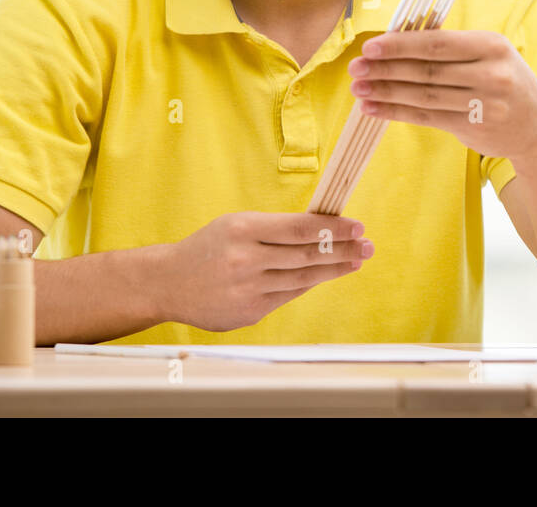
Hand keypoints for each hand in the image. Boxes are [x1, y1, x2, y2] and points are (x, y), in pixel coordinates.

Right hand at [159, 212, 373, 331]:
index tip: (357, 226)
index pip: (299, 228)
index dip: (332, 228)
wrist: (168, 282)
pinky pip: (287, 296)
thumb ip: (274, 228)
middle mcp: (245, 259)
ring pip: (302, 279)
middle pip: (306, 256)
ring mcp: (247, 289)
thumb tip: (321, 229)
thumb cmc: (208, 247)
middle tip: (368, 245)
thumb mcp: (235, 225)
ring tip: (355, 261)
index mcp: (242, 229)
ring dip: (333, 270)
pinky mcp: (249, 312)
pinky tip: (323, 277)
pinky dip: (307, 285)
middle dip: (343, 250)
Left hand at [348, 29, 536, 160]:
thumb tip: (395, 39)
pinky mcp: (473, 128)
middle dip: (386, 68)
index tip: (370, 46)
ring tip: (358, 88)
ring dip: (386, 92)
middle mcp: (491, 73)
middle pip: (428, 70)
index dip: (401, 45)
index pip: (438, 43)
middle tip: (356, 67)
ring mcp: (484, 104)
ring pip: (424, 96)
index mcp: (492, 45)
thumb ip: (450, 46)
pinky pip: (426, 118)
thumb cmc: (503, 80)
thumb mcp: (489, 54)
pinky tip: (373, 108)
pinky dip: (396, 112)